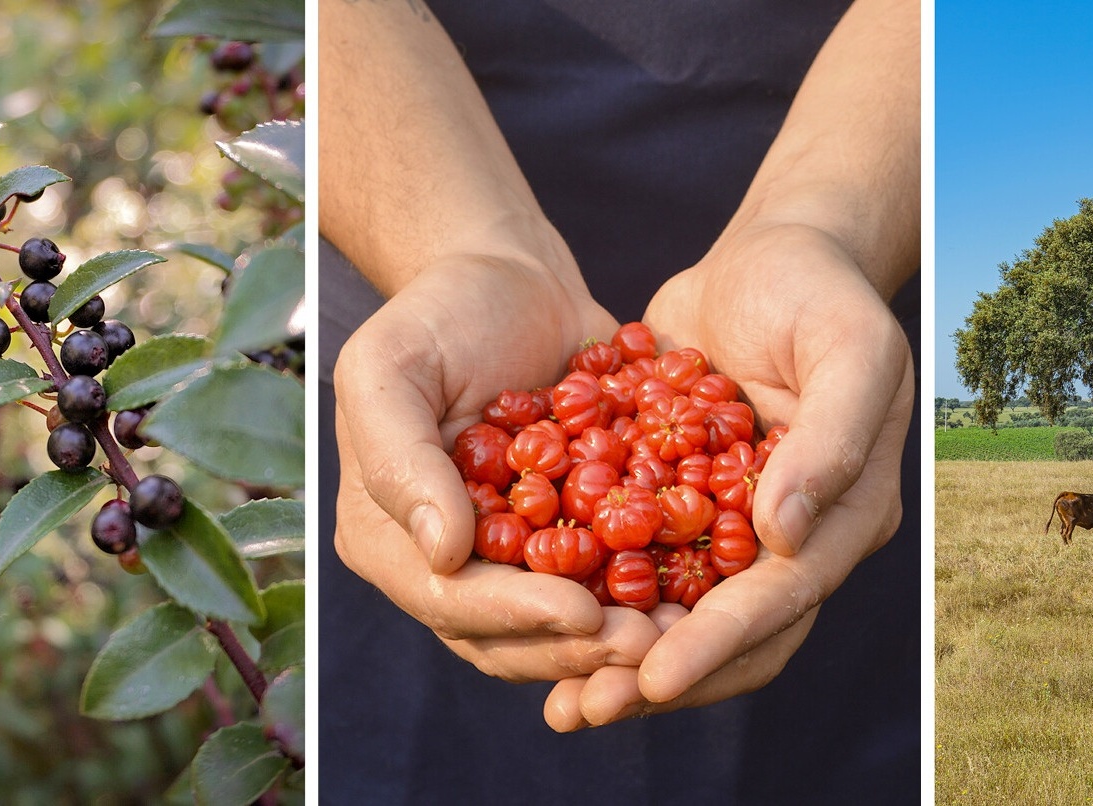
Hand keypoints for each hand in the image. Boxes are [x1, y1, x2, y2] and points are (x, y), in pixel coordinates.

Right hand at [333, 257, 661, 680]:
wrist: (511, 279)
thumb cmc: (437, 314)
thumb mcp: (389, 368)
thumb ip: (400, 458)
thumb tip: (443, 553)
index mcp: (389, 538)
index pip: (449, 600)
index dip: (516, 615)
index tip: (582, 613)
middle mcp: (450, 564)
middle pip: (511, 635)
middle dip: (578, 645)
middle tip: (651, 644)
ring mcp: (514, 557)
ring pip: (564, 626)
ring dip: (620, 637)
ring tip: (682, 631)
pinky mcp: (573, 538)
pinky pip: (611, 580)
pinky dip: (652, 592)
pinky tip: (704, 593)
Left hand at [543, 223, 913, 728]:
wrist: (774, 253)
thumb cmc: (818, 290)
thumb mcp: (850, 348)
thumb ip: (832, 439)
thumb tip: (782, 537)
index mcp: (843, 516)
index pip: (780, 599)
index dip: (717, 644)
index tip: (651, 678)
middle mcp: (792, 538)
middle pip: (729, 635)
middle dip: (658, 675)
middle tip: (583, 709)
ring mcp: (737, 527)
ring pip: (678, 615)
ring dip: (620, 658)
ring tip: (557, 699)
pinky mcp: (683, 502)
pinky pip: (640, 566)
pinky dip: (596, 598)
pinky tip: (535, 617)